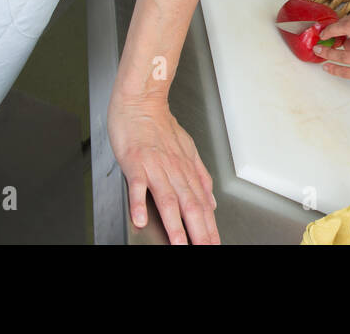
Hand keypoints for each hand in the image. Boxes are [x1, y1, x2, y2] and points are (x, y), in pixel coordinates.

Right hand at [108, 94, 219, 244]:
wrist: (141, 101)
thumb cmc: (159, 125)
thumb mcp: (188, 148)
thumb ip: (200, 176)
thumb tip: (211, 200)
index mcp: (186, 169)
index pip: (203, 204)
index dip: (210, 227)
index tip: (214, 244)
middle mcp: (174, 169)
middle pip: (190, 205)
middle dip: (200, 232)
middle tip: (206, 249)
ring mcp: (155, 166)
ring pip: (168, 198)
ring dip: (175, 225)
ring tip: (180, 245)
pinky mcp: (135, 162)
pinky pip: (138, 185)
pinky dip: (139, 203)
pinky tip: (140, 219)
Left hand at [314, 13, 349, 113]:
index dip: (345, 20)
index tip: (340, 24)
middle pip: (348, 28)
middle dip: (332, 29)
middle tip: (325, 33)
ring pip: (341, 53)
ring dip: (326, 51)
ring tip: (319, 50)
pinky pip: (345, 72)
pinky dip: (333, 69)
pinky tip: (327, 67)